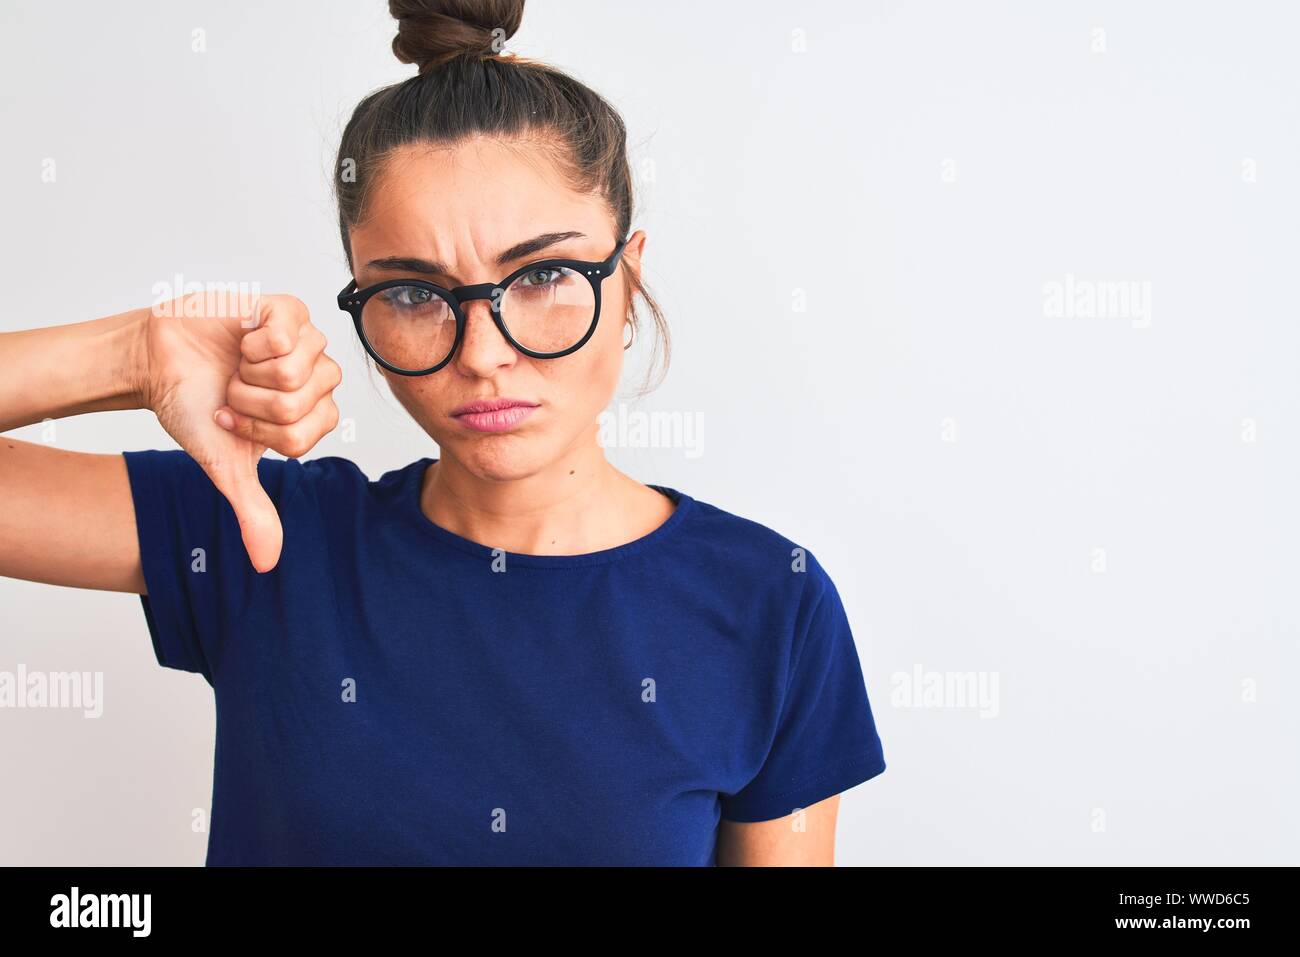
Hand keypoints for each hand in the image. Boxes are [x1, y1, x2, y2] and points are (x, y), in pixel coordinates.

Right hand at [140, 292, 341, 572]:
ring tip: (237, 366)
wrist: (157, 362)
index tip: (235, 421)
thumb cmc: (195, 409)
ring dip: (249, 373)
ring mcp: (307, 343)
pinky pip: (287, 331)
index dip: (259, 432)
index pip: (303, 435)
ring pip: (294, 369)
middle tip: (233, 392)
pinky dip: (253, 341)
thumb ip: (253, 510)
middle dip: (251, 403)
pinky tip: (243, 339)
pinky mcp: (288, 310)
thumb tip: (267, 563)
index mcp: (313, 416)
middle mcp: (317, 379)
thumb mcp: (224, 467)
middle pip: (299, 402)